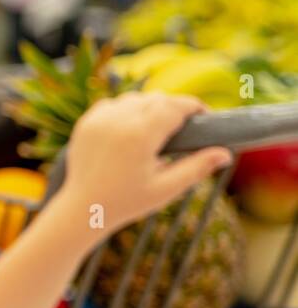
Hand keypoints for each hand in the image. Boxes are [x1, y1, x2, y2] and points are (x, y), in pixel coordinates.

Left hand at [54, 91, 232, 238]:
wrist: (82, 209)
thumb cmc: (125, 203)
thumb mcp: (166, 189)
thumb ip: (196, 168)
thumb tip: (225, 153)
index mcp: (139, 135)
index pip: (174, 106)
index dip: (193, 107)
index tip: (205, 115)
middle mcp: (117, 121)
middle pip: (156, 99)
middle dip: (174, 108)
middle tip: (185, 126)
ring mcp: (98, 120)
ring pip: (134, 98)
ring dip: (149, 107)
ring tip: (159, 127)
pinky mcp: (85, 123)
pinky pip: (112, 104)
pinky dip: (125, 110)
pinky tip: (132, 127)